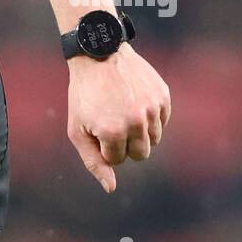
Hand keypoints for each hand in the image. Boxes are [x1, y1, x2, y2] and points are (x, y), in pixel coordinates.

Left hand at [67, 43, 170, 192]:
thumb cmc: (84, 94)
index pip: (117, 160)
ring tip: (122, 108)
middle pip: (141, 154)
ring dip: (139, 130)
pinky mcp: (163, 96)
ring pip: (154, 139)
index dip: (104, 144)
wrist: (99, 53)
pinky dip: (150, 115)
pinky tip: (134, 99)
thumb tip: (111, 188)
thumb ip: (93, 162)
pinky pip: (162, 120)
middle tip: (111, 119)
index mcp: (113, 132)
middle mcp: (136, 122)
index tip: (96, 124)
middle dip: (125, 143)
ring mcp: (152, 108)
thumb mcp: (77, 129)